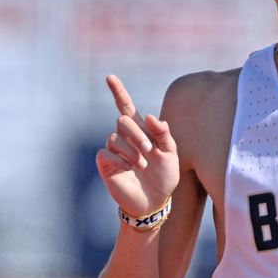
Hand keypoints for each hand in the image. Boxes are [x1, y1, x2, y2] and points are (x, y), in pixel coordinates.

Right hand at [96, 75, 179, 220]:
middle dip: (136, 134)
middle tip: (147, 150)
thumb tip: (150, 117)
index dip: (118, 91)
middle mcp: (124, 138)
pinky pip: (106, 153)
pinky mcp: (106, 164)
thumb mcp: (171, 153)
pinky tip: (129, 168)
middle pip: (121, 121)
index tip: (110, 77)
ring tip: (142, 165)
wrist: (156, 201)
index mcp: (140, 130)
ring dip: (130, 151)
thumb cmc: (165, 176)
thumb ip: (163, 134)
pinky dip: (119, 160)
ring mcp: (114, 151)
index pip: (125, 106)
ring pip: (114, 138)